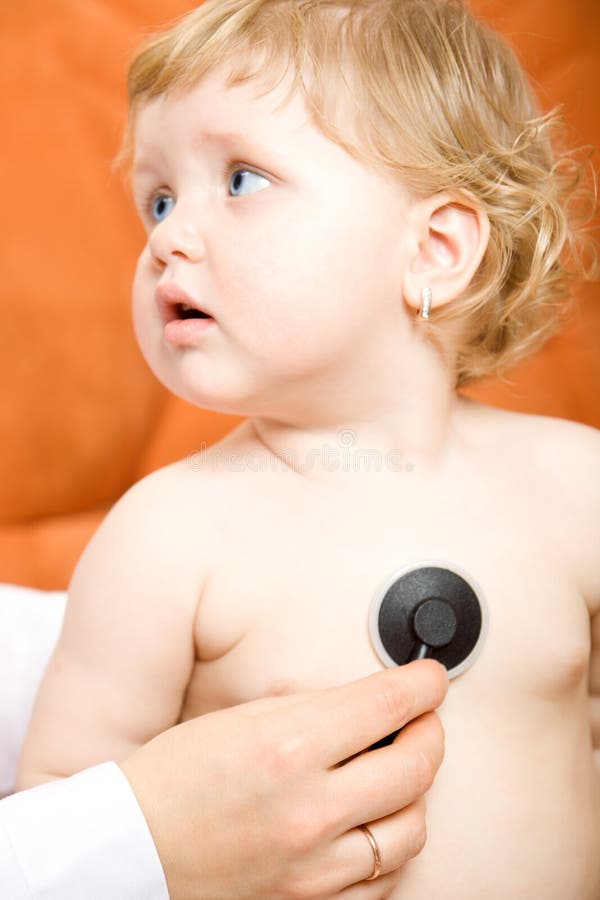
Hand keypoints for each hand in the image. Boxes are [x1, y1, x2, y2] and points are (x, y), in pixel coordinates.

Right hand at [120, 659, 447, 898]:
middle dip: (431, 732)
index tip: (430, 677)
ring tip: (397, 772)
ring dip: (415, 793)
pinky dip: (390, 845)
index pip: (387, 706)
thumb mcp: (241, 720)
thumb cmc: (176, 776)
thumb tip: (370, 702)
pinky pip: (384, 880)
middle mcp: (309, 810)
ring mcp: (314, 869)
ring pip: (412, 829)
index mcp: (287, 747)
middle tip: (423, 720)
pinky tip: (375, 821)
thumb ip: (312, 710)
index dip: (422, 684)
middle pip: (416, 766)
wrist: (131, 852)